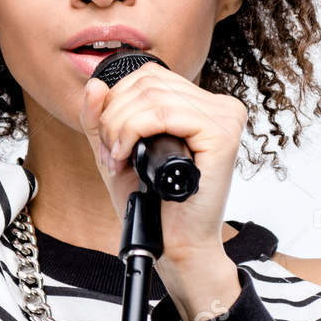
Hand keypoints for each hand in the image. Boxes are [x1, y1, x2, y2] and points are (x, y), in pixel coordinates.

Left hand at [79, 63, 246, 317]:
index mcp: (201, 104)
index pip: (150, 75)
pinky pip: (164, 114)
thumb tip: (95, 83)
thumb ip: (102, 116)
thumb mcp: (118, 150)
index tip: (108, 139)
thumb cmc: (153, 203)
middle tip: (109, 153)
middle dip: (114, 117)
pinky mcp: (222, 135)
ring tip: (117, 158)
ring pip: (152, 96)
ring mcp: (225, 118)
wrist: (174, 245)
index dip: (117, 100)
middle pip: (148, 82)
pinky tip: (128, 158)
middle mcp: (219, 106)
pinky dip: (134, 132)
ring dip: (120, 127)